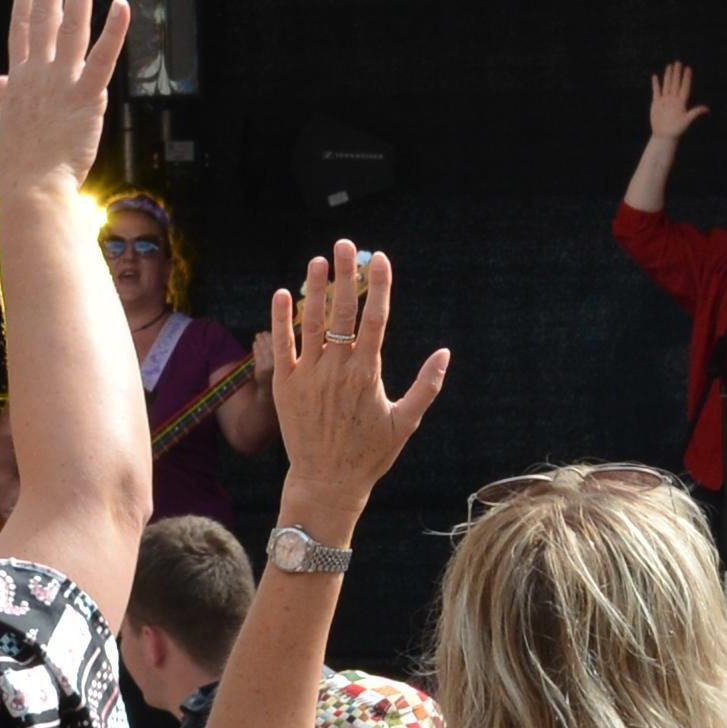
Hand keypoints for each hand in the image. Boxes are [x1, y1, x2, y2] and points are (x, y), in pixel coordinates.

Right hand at [0, 0, 131, 198]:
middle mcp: (37, 72)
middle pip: (42, 12)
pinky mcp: (87, 97)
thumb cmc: (21, 161)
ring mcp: (61, 82)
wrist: (31, 188)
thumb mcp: (7, 123)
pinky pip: (102, 58)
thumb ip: (5, 97)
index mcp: (19, 76)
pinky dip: (113, 31)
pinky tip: (122, 3)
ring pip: (70, 25)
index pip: (22, 21)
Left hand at [263, 245, 447, 528]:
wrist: (326, 482)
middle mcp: (337, 370)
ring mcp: (308, 376)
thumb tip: (445, 353)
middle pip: (343, 311)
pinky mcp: (285, 386)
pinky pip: (281, 345)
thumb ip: (426, 386)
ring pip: (311, 322)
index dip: (378, 286)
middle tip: (347, 244)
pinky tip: (283, 294)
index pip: (375, 319)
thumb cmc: (369, 454)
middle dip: (346, 274)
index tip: (380, 258)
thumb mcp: (406, 422)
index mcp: (367, 374)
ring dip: (314, 289)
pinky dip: (280, 319)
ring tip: (318, 260)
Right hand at [647, 62, 708, 145]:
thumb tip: (708, 109)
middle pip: (676, 83)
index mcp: (681, 102)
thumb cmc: (677, 130)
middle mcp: (673, 100)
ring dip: (668, 76)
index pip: (684, 87)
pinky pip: (656, 91)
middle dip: (677, 73)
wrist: (664, 136)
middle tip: (678, 62)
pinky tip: (656, 77)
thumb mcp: (687, 120)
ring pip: (667, 85)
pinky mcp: (656, 103)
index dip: (687, 78)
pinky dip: (656, 84)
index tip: (688, 68)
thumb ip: (696, 113)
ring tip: (670, 66)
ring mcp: (665, 100)